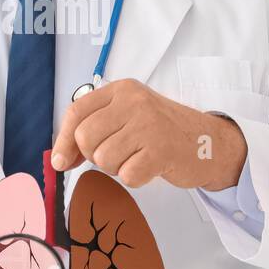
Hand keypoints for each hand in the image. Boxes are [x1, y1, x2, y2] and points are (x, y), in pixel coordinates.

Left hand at [49, 79, 247, 189]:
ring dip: (116, 168)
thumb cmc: (161, 131)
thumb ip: (94, 130)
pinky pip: (127, 175)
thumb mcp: (127, 117)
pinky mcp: (161, 150)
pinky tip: (150, 167)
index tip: (62, 161)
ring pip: (104, 159)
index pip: (76, 112)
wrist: (208, 141)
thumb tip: (60, 159)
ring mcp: (149, 124)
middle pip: (86, 138)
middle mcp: (134, 102)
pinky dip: (135, 178)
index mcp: (122, 90)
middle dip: (95, 156)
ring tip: (137, 158)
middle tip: (118, 154)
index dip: (64, 140)